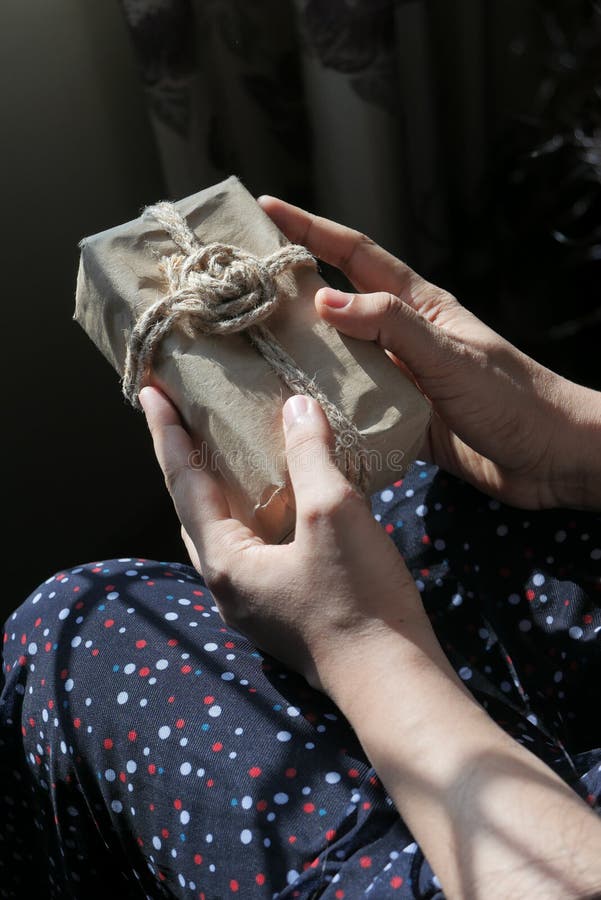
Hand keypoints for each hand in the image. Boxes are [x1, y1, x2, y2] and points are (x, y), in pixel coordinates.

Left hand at [139, 386, 437, 692]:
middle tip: (184, 417)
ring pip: (222, 531)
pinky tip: (281, 497)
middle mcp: (228, 584)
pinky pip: (252, 547)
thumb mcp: (333, 513)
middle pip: (192, 509)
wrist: (392, 681)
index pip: (183, 482)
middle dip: (184, 460)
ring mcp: (254, 603)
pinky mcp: (282, 610)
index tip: (149, 391)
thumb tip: (297, 407)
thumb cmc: (359, 598)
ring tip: (225, 449)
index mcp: (225, 561)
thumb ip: (310, 455)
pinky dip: (254, 511)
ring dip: (219, 487)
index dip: (166, 432)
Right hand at [259, 196, 600, 510]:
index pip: (356, 254)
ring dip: (301, 356)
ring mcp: (401, 378)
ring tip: (250, 355)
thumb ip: (392, 326)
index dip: (311, 229)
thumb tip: (323, 302)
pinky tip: (294, 415)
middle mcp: (403, 337)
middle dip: (291, 292)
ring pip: (339, 359)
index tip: (267, 210)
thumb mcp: (451, 356)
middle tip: (240, 289)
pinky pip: (352, 406)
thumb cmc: (513, 399)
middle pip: (337, 306)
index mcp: (420, 306)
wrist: (551, 459)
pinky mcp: (401, 418)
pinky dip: (324, 409)